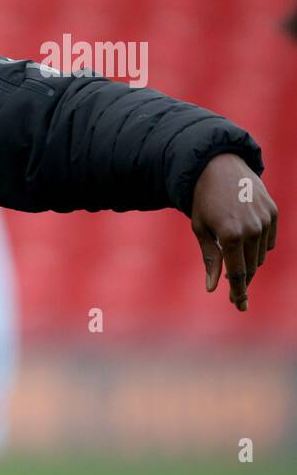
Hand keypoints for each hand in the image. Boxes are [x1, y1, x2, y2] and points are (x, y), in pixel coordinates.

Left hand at [190, 153, 277, 310]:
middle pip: (250, 266)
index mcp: (229, 235)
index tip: (239, 306)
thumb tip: (213, 288)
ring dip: (249, 260)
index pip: (238, 273)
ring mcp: (265, 220)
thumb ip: (210, 259)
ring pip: (260, 255)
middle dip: (241, 277)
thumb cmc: (203, 201)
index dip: (239, 292)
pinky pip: (268, 241)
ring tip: (232, 253)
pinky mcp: (273, 212)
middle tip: (230, 285)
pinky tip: (246, 239)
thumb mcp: (200, 230)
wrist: (218, 168)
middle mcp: (252, 229)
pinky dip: (258, 245)